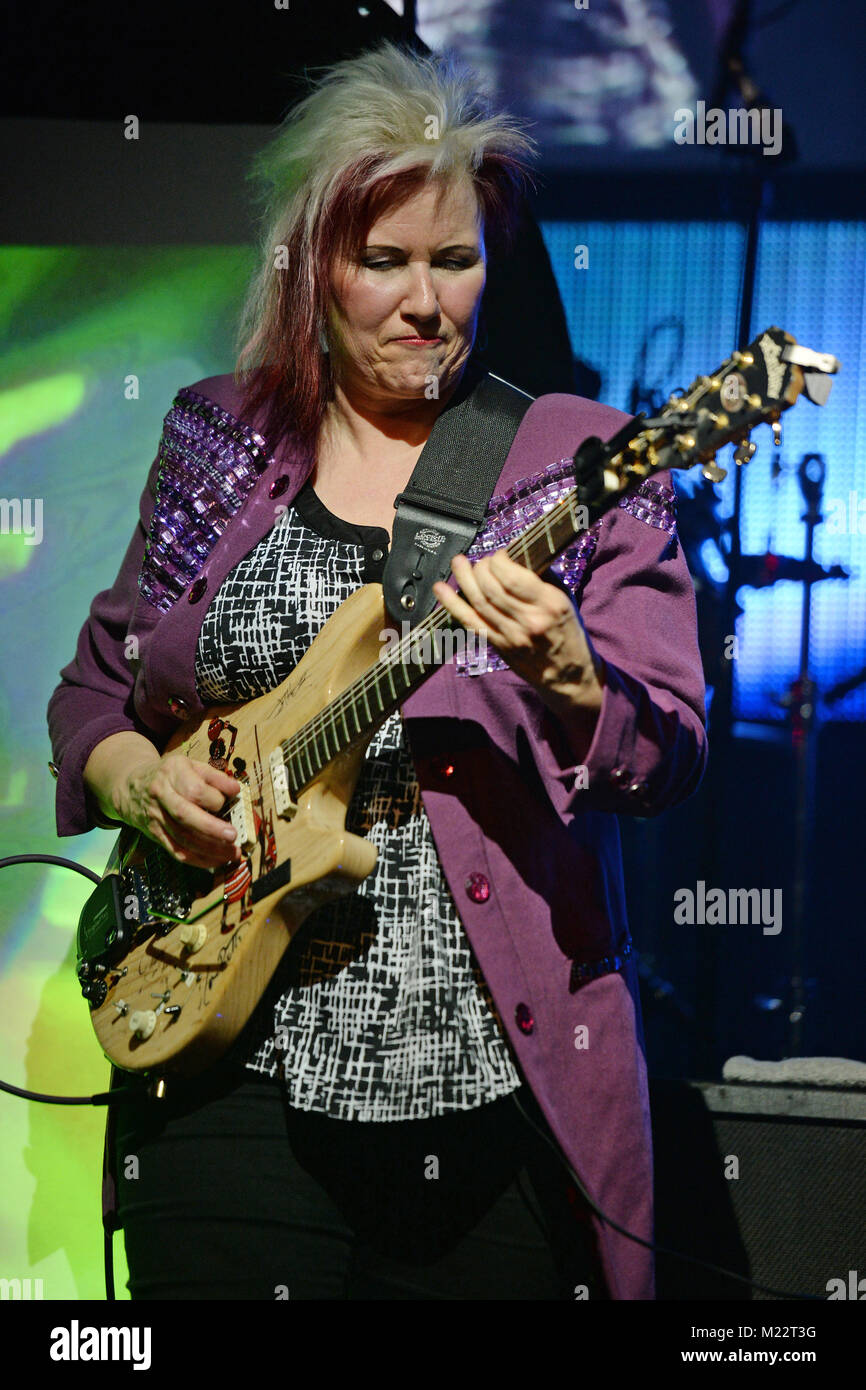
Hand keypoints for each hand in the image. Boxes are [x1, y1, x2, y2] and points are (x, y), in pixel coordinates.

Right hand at [117, 750, 241, 868]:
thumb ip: (214, 776)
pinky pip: (176, 851)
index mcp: (172, 773)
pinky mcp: (155, 835)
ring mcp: (156, 817)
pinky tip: (215, 861)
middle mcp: (161, 795)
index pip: (194, 790)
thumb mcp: (190, 765)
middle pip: (185, 816)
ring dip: (209, 849)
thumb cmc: (169, 775)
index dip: (215, 799)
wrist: (131, 787)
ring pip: (182, 838)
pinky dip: (198, 859)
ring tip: (231, 853)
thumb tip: (235, 789)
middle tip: (233, 835)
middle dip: (211, 829)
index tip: (231, 800)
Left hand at [432, 549, 604, 716]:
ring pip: (479, 602)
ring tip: (458, 563)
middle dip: (481, 568)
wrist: (568, 676)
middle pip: (492, 588)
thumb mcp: (565, 600)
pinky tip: (441, 590)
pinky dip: (453, 604)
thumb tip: (516, 556)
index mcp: (549, 604)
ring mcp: (512, 635)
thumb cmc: (568, 633)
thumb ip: (542, 578)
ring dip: (464, 579)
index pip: (513, 577)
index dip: (499, 561)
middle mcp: (529, 620)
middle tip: (481, 562)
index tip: (499, 555)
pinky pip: (471, 623)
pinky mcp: (499, 647)